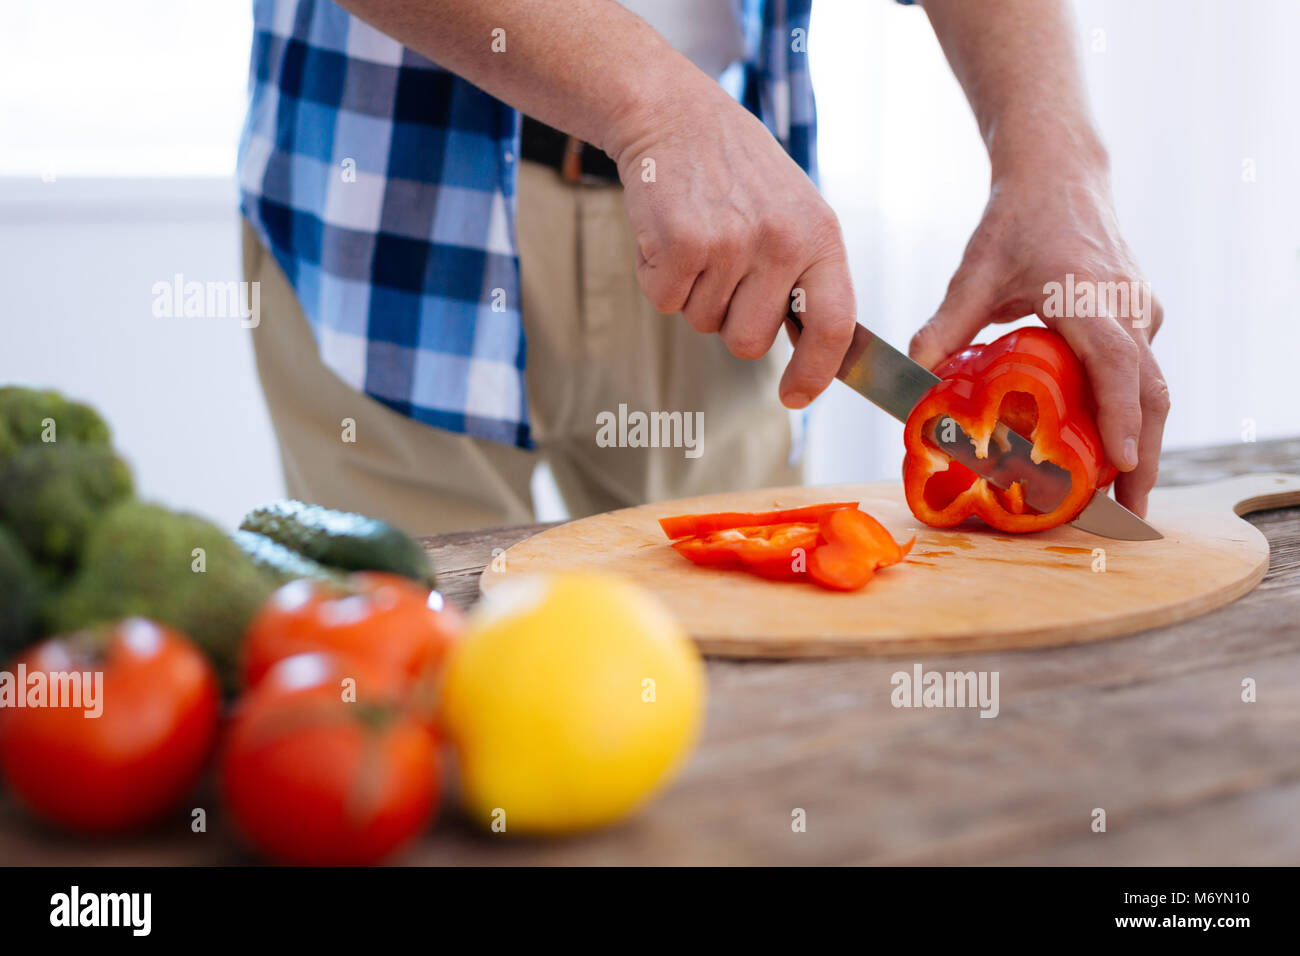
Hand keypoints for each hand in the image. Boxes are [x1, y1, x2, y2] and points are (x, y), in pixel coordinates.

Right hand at [607, 80, 855, 409]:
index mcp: (820, 236)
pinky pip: (664, 302)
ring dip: (691, 292)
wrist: (674, 116)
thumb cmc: (735, 172)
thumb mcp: (793, 213)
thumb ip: (805, 277)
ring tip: (697, 237)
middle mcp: (783, 242)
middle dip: (727, 318)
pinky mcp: (682, 245)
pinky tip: (668, 234)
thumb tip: (813, 352)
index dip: (816, 372)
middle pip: (748, 343)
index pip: (833, 325)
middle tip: (722, 264)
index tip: (795, 396)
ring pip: (702, 323)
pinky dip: (656, 276)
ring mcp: (732, 244)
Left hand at [907, 166, 1168, 516]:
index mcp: (1088, 296)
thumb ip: (945, 326)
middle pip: (1151, 391)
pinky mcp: (1141, 315)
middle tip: (1129, 511)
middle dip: (1144, 455)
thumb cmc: (1017, 220)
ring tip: (1123, 495)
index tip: (1123, 463)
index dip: (1120, 416)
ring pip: (1153, 385)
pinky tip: (1106, 447)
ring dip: (1141, 440)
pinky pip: (1141, 370)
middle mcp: (1127, 306)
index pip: (1116, 364)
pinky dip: (1130, 411)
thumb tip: (913, 378)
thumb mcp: (975, 272)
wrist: (1060, 173)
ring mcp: (1140, 310)